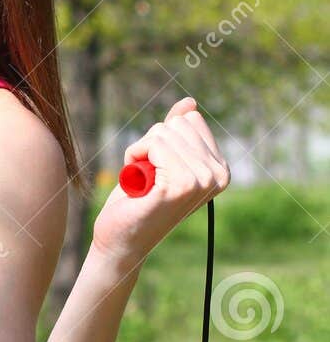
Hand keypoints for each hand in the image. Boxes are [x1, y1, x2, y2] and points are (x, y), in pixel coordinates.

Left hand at [92, 96, 230, 271]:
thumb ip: (177, 131)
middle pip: (177, 123)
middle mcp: (219, 175)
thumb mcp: (158, 158)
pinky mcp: (181, 185)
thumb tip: (189, 103)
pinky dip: (135, 157)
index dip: (164, 140)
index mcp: (220, 168)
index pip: (190, 120)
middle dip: (152, 144)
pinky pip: (154, 144)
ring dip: (141, 153)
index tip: (159, 169)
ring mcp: (202, 181)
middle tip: (148, 178)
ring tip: (143, 183)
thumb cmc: (137, 200)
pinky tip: (137, 185)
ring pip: (163, 132)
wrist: (120, 239)